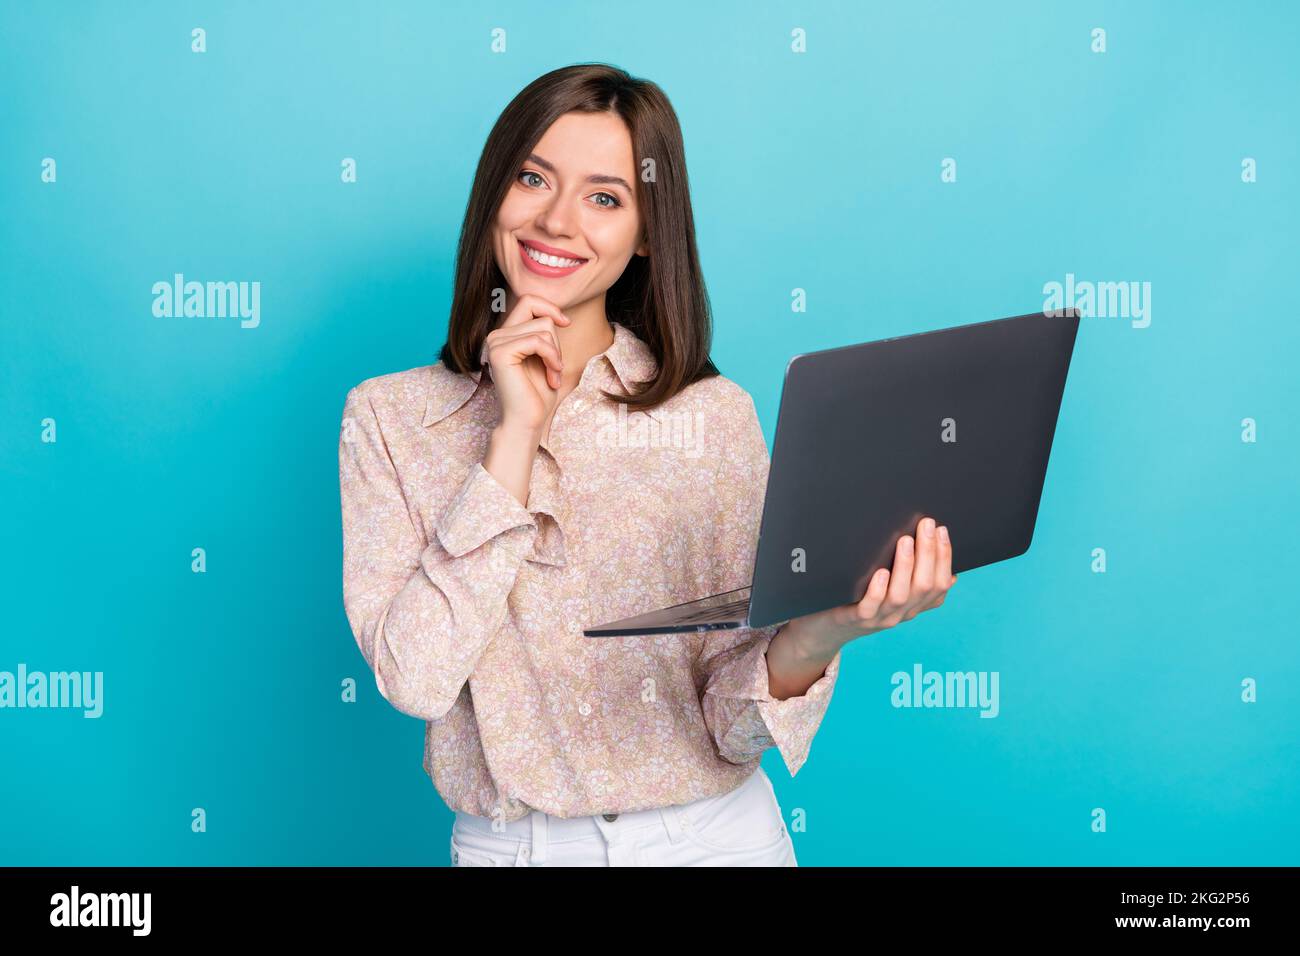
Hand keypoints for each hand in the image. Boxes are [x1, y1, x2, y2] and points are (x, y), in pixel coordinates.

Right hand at [482, 293, 570, 435]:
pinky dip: (552, 358)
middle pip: (539, 314)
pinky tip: (551, 377)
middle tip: (556, 366)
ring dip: (556, 354)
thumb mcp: (546, 355)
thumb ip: (544, 332)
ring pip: (543, 328)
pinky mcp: (500, 352)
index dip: (550, 308)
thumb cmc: (538, 393)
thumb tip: (556, 312)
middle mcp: (496, 335)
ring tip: (552, 375)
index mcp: (505, 334)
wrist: (527, 420)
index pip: (528, 300)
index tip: (565, 324)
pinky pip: (538, 341)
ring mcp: (495, 342)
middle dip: (556, 340)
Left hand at [784, 516, 957, 653]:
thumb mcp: (891, 589)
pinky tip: (881, 572)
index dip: (944, 557)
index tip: (941, 530)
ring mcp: (880, 618)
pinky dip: (878, 590)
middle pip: (925, 586)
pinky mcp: (857, 619)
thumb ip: (912, 577)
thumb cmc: (859, 598)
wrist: (827, 629)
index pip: (939, 584)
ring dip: (905, 565)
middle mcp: (902, 613)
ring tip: (905, 541)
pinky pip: (871, 607)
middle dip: (929, 553)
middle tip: (926, 525)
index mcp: (914, 604)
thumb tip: (945, 563)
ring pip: (901, 595)